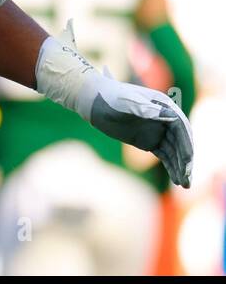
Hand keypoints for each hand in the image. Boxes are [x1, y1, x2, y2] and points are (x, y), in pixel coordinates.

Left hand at [80, 70, 193, 187]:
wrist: (94, 102)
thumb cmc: (110, 98)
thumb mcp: (126, 102)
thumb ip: (145, 109)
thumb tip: (171, 117)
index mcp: (164, 106)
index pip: (181, 128)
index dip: (186, 144)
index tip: (188, 161)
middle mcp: (165, 119)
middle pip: (181, 142)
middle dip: (186, 160)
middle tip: (187, 178)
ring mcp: (158, 132)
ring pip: (175, 152)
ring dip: (181, 167)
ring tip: (184, 185)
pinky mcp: (150, 141)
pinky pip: (165, 156)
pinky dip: (172, 167)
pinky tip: (176, 180)